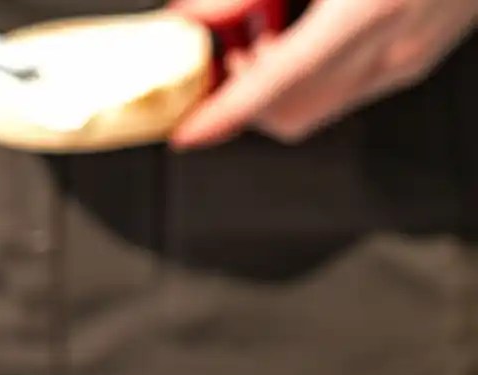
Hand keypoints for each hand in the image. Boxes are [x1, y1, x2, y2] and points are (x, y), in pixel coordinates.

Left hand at [168, 0, 477, 148]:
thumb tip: (196, 15)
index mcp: (368, 11)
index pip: (276, 86)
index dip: (223, 114)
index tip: (185, 132)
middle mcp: (397, 46)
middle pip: (289, 113)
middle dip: (241, 96)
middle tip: (215, 50)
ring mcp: (413, 58)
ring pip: (316, 106)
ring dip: (273, 85)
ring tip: (258, 26)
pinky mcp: (420, 56)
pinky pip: (346, 87)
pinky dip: (307, 73)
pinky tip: (299, 25)